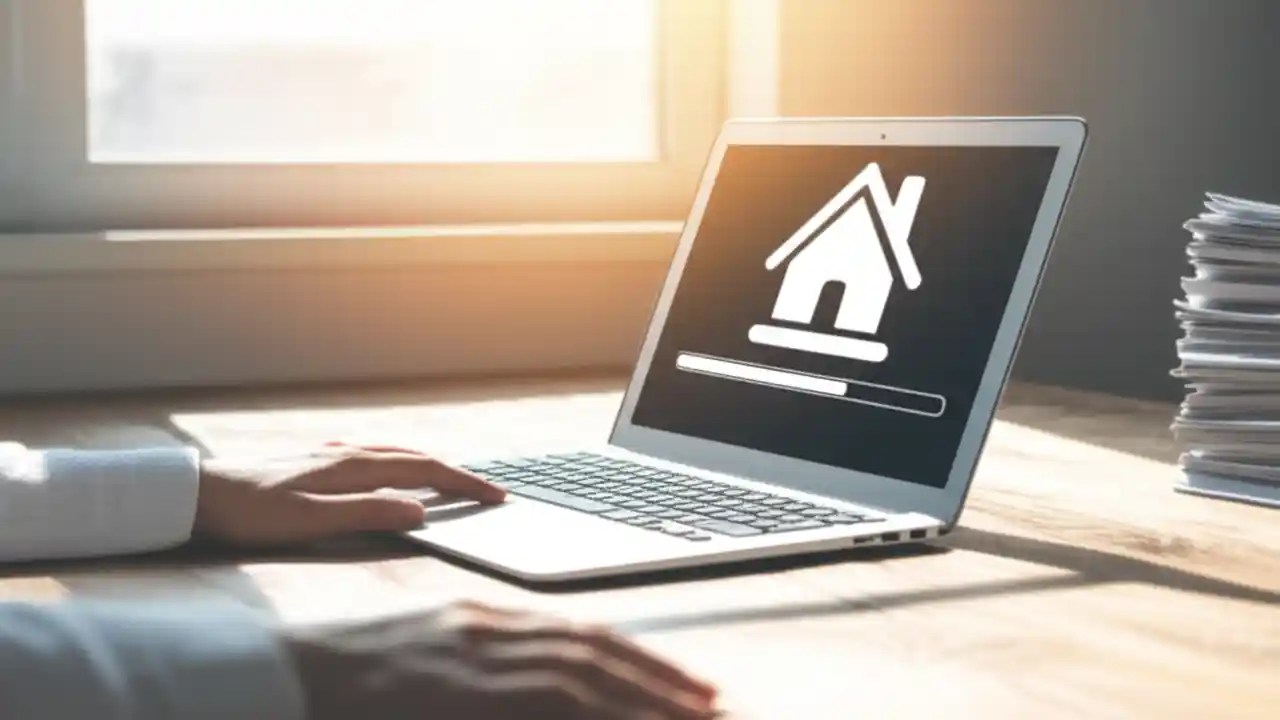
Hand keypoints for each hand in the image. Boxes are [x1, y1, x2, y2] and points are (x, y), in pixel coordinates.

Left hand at [194, 442, 504, 545]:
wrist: (199, 493)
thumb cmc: (252, 512)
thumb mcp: (311, 521)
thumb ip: (367, 514)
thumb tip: (419, 511)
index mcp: (354, 466)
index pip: (425, 471)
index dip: (464, 484)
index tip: (496, 496)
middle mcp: (348, 453)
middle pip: (417, 457)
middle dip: (456, 473)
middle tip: (486, 491)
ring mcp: (331, 453)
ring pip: (396, 452)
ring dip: (431, 464)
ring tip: (452, 479)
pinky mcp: (316, 459)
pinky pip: (375, 455)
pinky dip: (401, 462)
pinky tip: (392, 470)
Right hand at [285, 601, 719, 719]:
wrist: (280, 670)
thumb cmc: (353, 674)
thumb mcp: (434, 663)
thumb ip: (490, 674)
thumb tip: (552, 694)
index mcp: (486, 622)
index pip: (583, 635)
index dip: (642, 659)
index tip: (687, 683)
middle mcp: (488, 631)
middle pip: (593, 650)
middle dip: (659, 678)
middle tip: (712, 702)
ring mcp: (470, 657)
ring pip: (576, 674)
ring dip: (639, 694)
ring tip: (690, 713)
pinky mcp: (454, 687)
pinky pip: (536, 699)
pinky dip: (586, 706)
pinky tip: (619, 715)